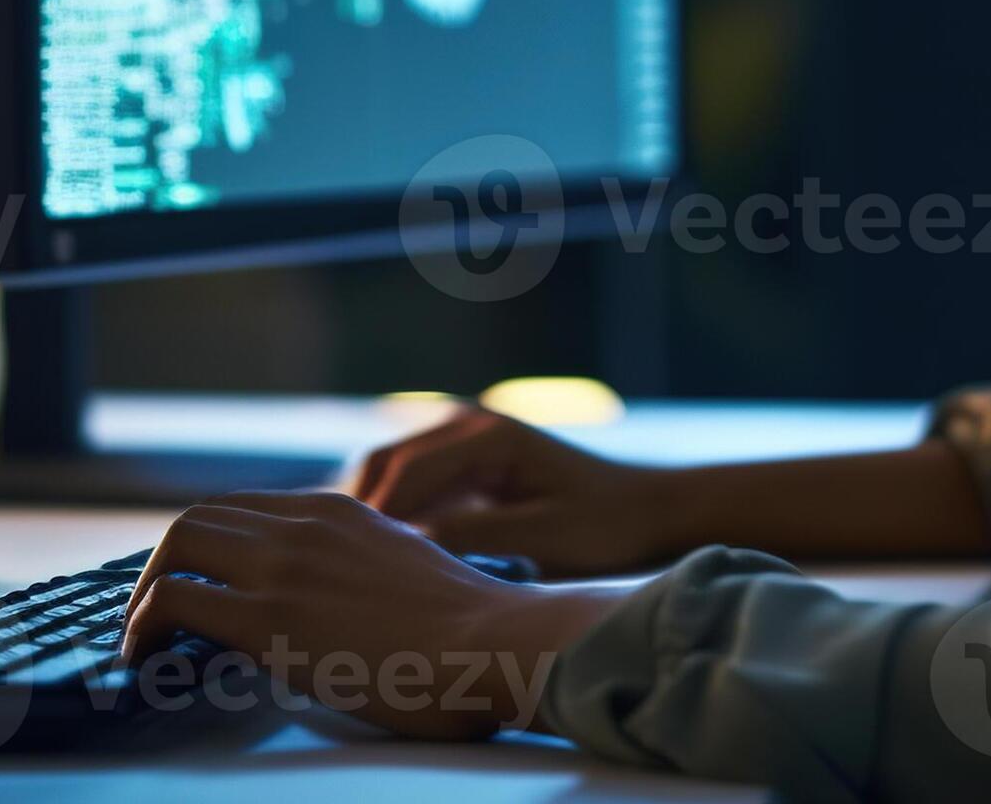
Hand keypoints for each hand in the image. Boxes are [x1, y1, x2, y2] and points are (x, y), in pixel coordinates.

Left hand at [117, 489, 626, 740]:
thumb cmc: (474, 632)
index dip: (207, 547)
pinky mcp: (269, 615)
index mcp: (341, 511)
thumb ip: (364, 573)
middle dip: (164, 565)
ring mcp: (284, 564)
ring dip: (146, 594)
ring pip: (177, 545)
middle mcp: (305, 524)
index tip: (196, 587)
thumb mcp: (409, 574)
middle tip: (156, 616)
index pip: (244, 509)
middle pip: (200, 518)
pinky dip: (145, 626)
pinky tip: (148, 660)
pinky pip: (175, 600)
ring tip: (142, 641)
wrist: (496, 642)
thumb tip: (339, 613)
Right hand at [349, 406, 688, 576]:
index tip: (357, 564)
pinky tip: (384, 558)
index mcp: (490, 436)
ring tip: (353, 565)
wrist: (649, 511)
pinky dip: (394, 515)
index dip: (378, 516)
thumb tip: (406, 541)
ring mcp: (466, 440)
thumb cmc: (607, 527)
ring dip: (373, 512)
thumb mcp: (544, 538)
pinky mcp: (468, 464)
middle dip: (362, 510)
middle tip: (342, 566)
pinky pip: (413, 484)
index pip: (408, 469)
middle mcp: (471, 425)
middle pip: (387, 461)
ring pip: (392, 471)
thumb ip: (476, 536)